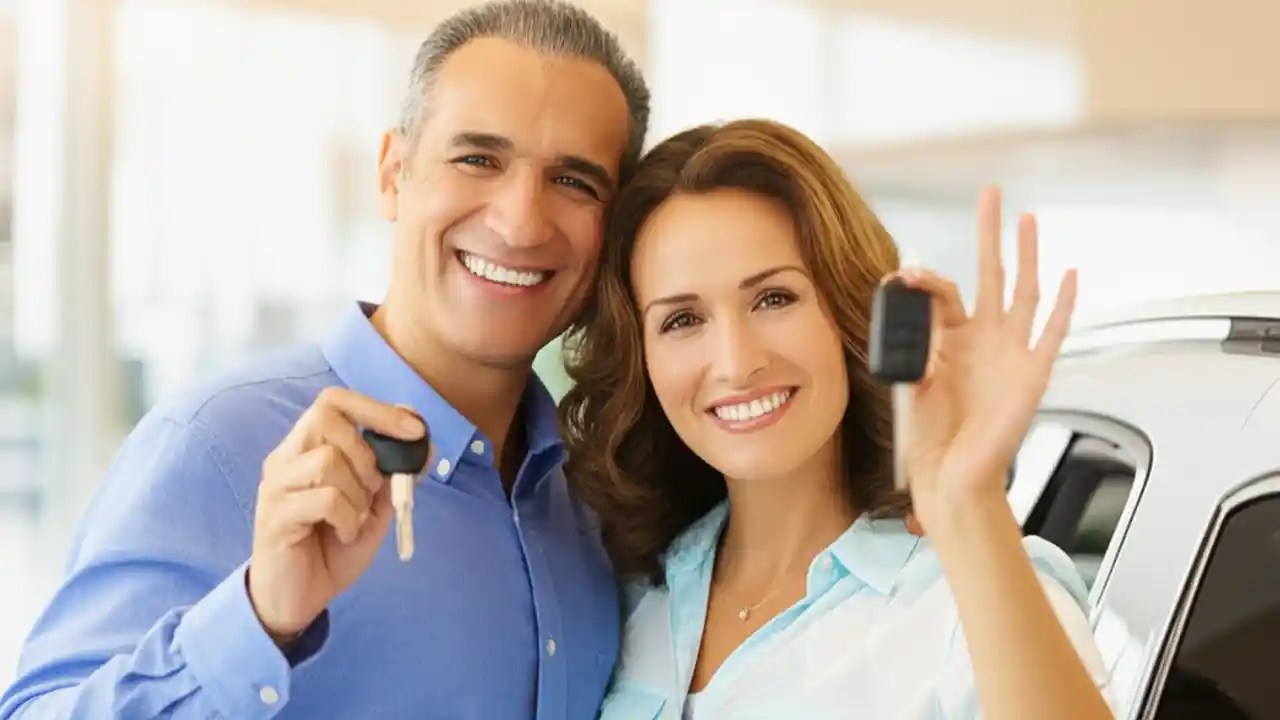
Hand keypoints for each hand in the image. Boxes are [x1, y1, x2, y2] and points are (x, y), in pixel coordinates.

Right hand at [248, 388, 427, 641]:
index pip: (334, 400)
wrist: (297, 600)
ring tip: (353, 520)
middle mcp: (285, 458)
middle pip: (326, 418)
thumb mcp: (374, 508)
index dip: (377, 409)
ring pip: (327, 459)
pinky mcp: (275, 515)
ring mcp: (276, 485)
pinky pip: (325, 499)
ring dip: (357, 494)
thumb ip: (393, 474)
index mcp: (307, 448)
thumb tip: (424, 439)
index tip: (415, 430)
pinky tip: (343, 535)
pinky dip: (347, 519)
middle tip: (371, 492)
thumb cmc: (332, 549)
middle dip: (367, 455)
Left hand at [892, 187, 1076, 533]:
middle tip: (990, 196)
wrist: (951, 473)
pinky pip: (1052, 331)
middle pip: (990, 273)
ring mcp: (1010, 352)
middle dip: (990, 234)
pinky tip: (1069, 275)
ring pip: (1023, 291)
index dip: (924, 280)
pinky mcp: (1032, 371)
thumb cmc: (929, 436)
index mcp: (949, 341)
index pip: (942, 292)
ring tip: (1027, 218)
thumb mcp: (911, 379)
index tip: (902, 274)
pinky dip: (1063, 304)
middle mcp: (982, 340)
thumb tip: (905, 304)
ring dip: (1026, 254)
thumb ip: (912, 341)